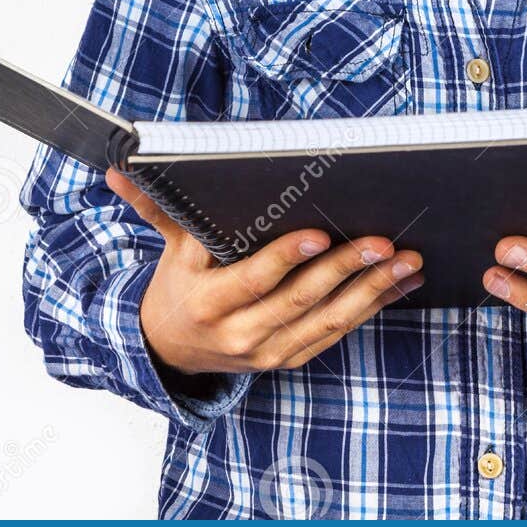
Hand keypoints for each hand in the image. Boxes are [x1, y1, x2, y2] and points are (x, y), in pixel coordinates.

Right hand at [105, 166, 423, 374]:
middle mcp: (239, 333)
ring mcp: (268, 351)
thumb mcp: (169, 244)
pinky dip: (372, 309)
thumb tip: (119, 168)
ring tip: (407, 262)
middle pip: (299, 301)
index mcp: (207, 302)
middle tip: (384, 241)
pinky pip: (336, 334)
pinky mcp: (290, 358)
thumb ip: (155, 205)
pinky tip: (401, 284)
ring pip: (327, 321)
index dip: (285, 258)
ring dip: (372, 292)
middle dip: (346, 269)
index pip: (252, 279)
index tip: (318, 233)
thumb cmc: (181, 281)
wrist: (173, 348)